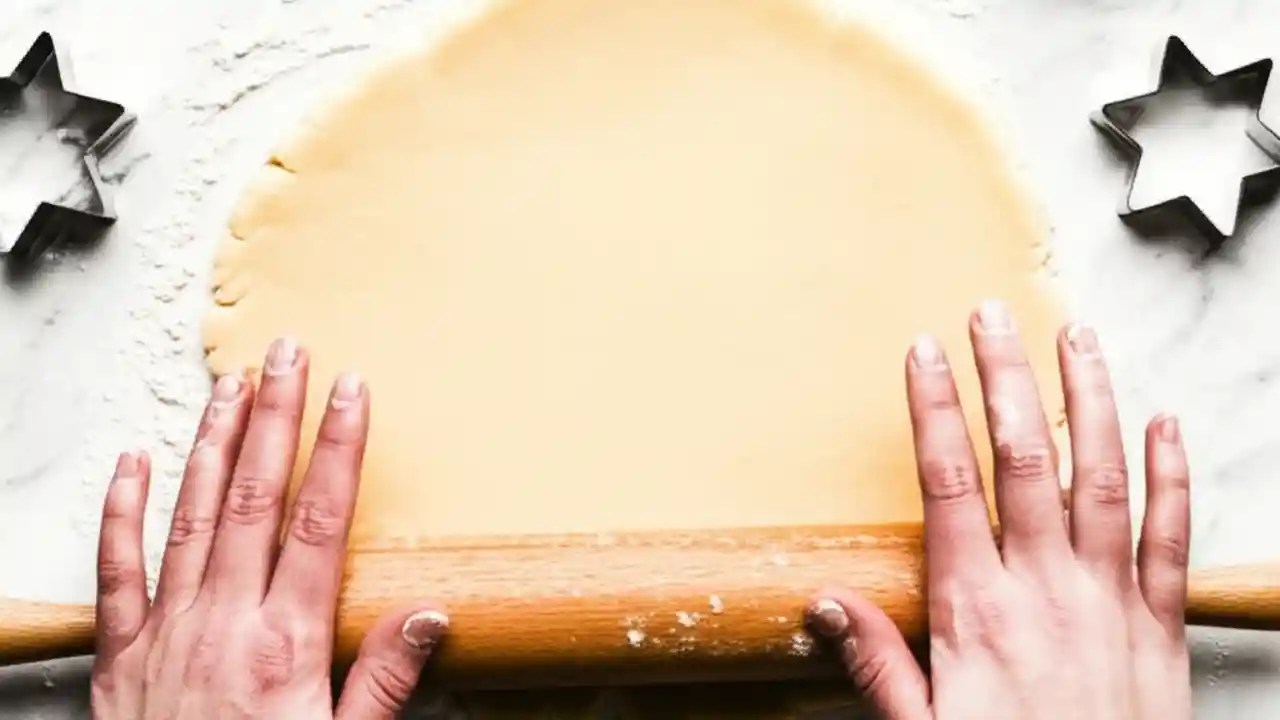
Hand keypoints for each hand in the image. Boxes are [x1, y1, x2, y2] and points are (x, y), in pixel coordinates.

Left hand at [91, 338, 447, 718]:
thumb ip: (383, 681)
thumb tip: (429, 613)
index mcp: (286, 643)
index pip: (318, 521)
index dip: (338, 449)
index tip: (351, 393)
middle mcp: (224, 622)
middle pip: (255, 497)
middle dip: (274, 417)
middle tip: (286, 355)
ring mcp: (167, 630)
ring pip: (192, 515)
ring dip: (213, 443)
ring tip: (230, 385)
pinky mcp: (120, 653)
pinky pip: (116, 569)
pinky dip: (123, 512)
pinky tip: (134, 463)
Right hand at [807, 301, 1190, 718]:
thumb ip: (879, 664)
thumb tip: (829, 602)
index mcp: (978, 611)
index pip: (948, 484)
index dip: (934, 411)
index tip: (923, 355)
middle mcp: (1046, 590)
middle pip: (1023, 460)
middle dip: (1006, 378)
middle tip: (994, 316)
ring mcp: (1110, 601)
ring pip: (1101, 479)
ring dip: (1089, 401)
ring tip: (1077, 340)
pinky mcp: (1160, 626)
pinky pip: (1171, 536)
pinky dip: (1171, 475)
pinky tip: (1164, 424)